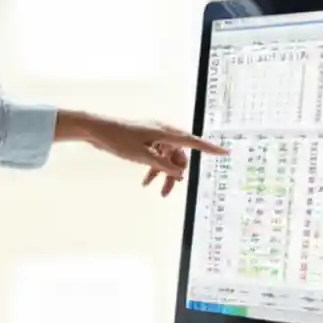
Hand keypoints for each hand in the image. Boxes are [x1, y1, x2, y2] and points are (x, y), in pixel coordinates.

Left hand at [55, 110, 228, 194]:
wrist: (97, 129)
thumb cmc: (119, 139)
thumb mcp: (142, 156)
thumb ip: (163, 165)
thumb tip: (180, 174)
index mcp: (166, 132)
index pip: (193, 141)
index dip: (209, 149)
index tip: (225, 153)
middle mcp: (163, 132)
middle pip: (179, 154)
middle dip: (176, 173)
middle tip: (167, 193)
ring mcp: (154, 135)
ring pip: (168, 157)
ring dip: (163, 173)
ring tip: (155, 190)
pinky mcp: (145, 140)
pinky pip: (157, 155)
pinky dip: (154, 167)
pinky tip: (146, 182)